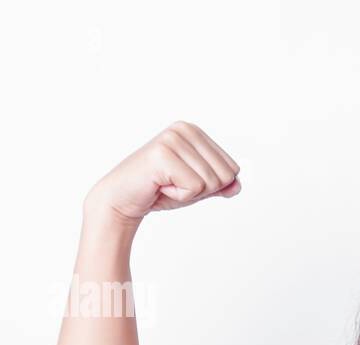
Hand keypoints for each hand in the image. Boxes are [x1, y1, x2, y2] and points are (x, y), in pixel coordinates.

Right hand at [84, 121, 240, 224]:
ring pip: (210, 182)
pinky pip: (194, 187)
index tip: (184, 180)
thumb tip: (237, 185)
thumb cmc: (159, 190)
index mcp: (195, 132)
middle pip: (225, 175)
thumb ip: (220, 185)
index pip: (232, 169)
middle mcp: (185, 129)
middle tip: (174, 184)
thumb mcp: (197, 188)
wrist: (123, 200)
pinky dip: (178, 196)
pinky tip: (159, 186)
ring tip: (165, 184)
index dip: (211, 186)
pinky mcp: (163, 154)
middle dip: (202, 190)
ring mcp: (173, 139)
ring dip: (188, 193)